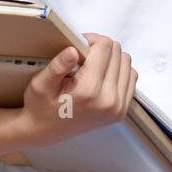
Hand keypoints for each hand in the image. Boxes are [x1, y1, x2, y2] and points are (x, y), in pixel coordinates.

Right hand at [20, 32, 136, 147]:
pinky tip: (101, 77)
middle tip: (83, 57)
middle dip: (100, 49)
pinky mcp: (122, 111)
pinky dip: (118, 71)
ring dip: (111, 59)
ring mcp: (118, 107)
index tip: (79, 45)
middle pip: (117, 52)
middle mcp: (109, 101)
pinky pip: (131, 77)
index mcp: (89, 91)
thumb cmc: (40, 105)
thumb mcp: (41, 84)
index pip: (105, 47)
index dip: (92, 39)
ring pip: (126, 62)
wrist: (44, 132)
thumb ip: (58, 66)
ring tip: (91, 67)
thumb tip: (73, 50)